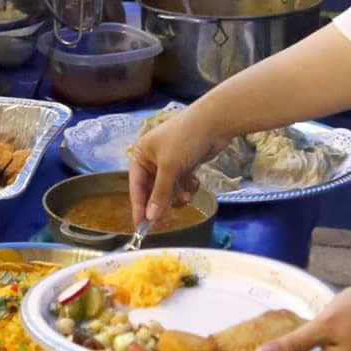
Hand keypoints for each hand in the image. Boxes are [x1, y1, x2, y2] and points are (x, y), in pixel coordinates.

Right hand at [126, 104, 230, 224]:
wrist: (214, 123)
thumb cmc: (184, 140)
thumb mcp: (169, 168)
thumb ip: (160, 194)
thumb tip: (151, 217)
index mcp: (141, 155)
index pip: (136, 186)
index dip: (139, 207)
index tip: (141, 227)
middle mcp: (152, 159)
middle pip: (153, 190)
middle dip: (162, 201)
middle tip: (165, 221)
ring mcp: (170, 162)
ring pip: (169, 189)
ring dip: (177, 195)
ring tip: (186, 196)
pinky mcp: (185, 165)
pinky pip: (181, 184)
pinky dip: (188, 186)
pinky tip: (195, 182)